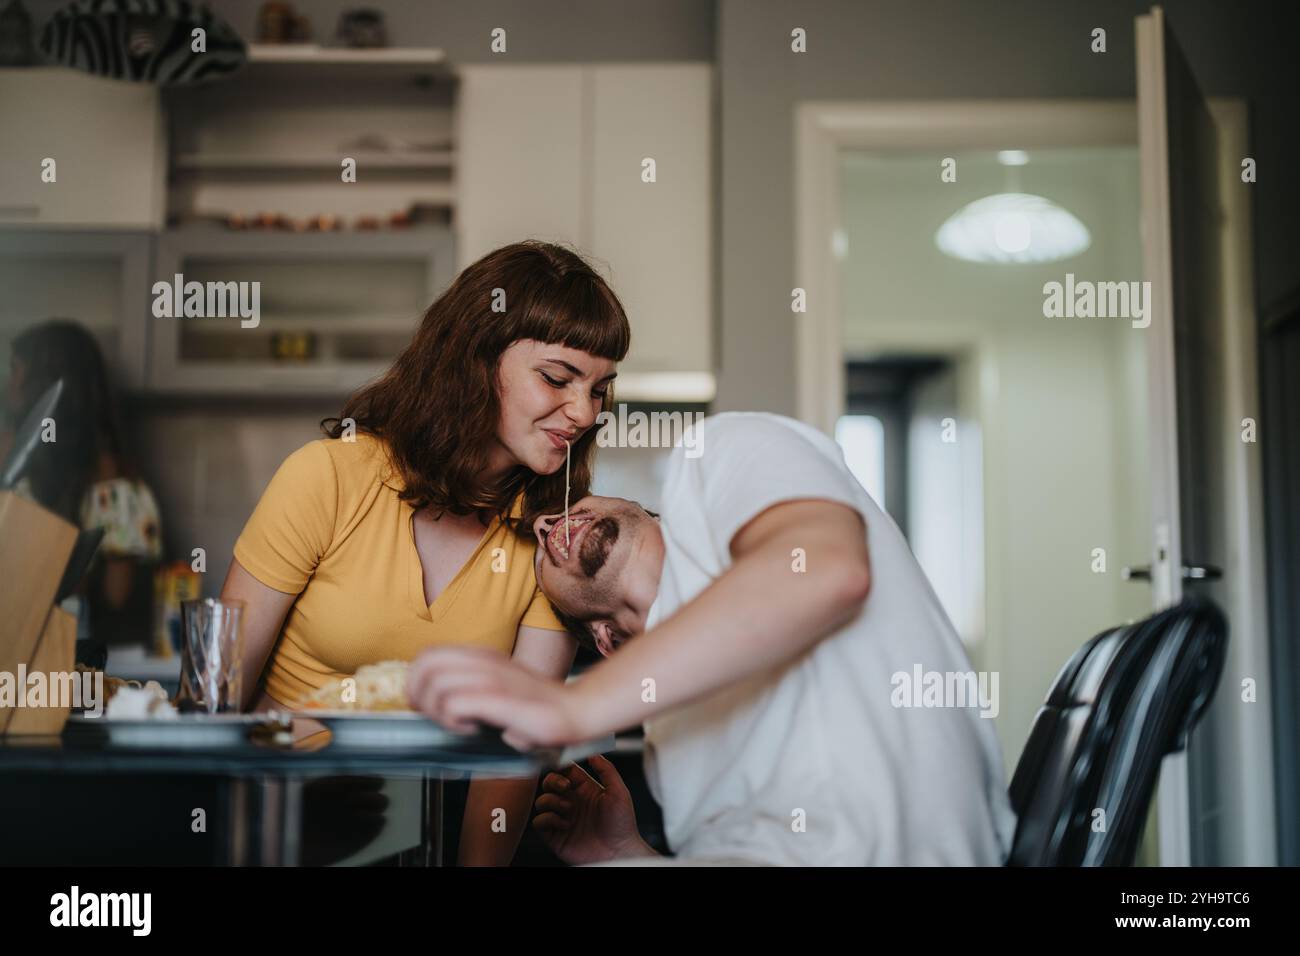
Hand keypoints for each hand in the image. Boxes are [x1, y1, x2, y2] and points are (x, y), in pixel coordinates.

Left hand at [406, 646, 587, 749]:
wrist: (574, 711)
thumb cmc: (534, 707)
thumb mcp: (498, 687)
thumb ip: (469, 687)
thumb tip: (431, 703)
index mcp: (481, 656)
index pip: (427, 655)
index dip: (416, 681)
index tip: (425, 706)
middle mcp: (484, 661)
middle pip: (425, 667)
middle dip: (419, 696)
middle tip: (436, 717)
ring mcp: (493, 678)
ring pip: (437, 685)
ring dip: (438, 711)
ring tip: (458, 724)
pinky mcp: (501, 699)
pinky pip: (456, 704)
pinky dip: (455, 721)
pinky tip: (472, 728)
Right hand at [531, 756, 650, 864]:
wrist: (619, 852)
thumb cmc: (622, 825)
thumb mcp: (618, 792)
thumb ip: (607, 769)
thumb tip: (594, 753)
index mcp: (585, 788)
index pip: (565, 770)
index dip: (561, 766)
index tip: (563, 767)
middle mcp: (571, 801)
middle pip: (549, 782)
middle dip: (553, 781)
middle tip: (566, 787)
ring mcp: (562, 817)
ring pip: (541, 800)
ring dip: (552, 801)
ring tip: (569, 809)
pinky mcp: (555, 834)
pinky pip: (538, 821)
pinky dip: (549, 819)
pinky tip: (565, 824)